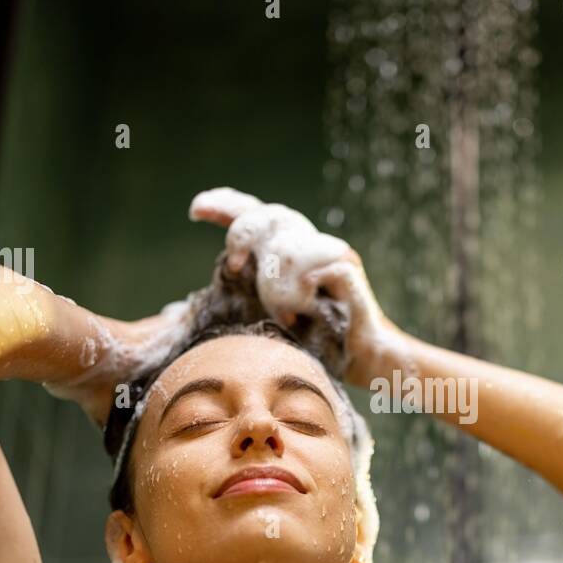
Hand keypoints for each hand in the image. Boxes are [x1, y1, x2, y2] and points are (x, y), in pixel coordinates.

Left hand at [188, 187, 402, 386]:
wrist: (366, 357)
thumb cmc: (321, 341)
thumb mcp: (279, 311)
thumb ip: (261, 285)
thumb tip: (229, 269)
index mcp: (294, 249)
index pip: (259, 214)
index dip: (227, 206)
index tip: (196, 210)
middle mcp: (314, 242)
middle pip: (269, 216)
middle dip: (242, 232)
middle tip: (233, 262)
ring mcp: (332, 250)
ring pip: (283, 249)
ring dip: (277, 289)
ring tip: (290, 316)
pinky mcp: (345, 265)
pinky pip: (304, 271)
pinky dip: (298, 297)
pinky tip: (307, 313)